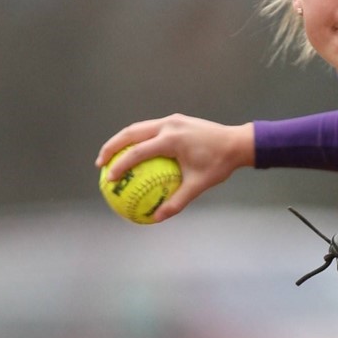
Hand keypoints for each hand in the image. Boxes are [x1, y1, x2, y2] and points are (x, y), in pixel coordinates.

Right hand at [94, 114, 254, 221]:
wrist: (237, 143)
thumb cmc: (220, 165)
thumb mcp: (199, 185)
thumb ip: (178, 201)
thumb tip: (158, 217)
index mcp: (172, 139)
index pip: (139, 152)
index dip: (121, 165)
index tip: (110, 178)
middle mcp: (168, 124)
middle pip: (130, 133)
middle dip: (111, 147)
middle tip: (100, 164)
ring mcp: (171, 120)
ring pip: (138, 128)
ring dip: (122, 141)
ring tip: (110, 157)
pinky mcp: (175, 120)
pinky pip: (150, 129)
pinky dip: (137, 139)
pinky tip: (133, 154)